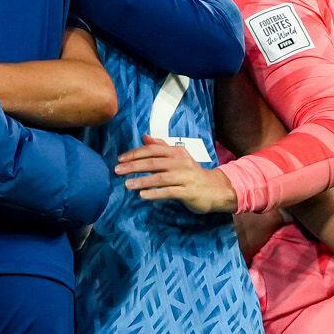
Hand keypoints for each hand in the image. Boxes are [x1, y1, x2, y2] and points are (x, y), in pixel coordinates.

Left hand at [116, 141, 232, 212]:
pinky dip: (155, 193)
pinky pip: (169, 192)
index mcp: (177, 153)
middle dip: (133, 166)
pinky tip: (143, 196)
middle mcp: (181, 163)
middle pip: (153, 163)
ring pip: (160, 178)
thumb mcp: (179, 157)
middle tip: (117, 171)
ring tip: (127, 185)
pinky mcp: (188, 192)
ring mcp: (185, 177)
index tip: (120, 159)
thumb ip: (162, 148)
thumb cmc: (192, 173)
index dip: (135, 154)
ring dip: (142, 181)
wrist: (215, 189)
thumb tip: (145, 137)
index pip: (153, 150)